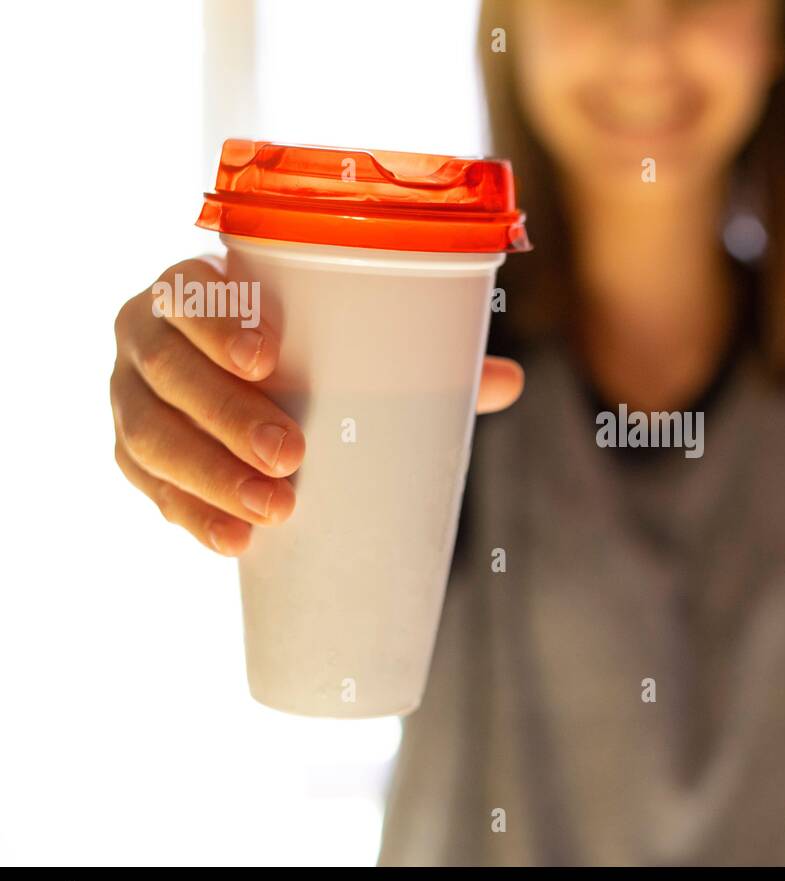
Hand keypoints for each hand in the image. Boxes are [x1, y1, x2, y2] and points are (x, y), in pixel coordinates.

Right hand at [110, 256, 523, 556]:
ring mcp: (129, 394)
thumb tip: (509, 381)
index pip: (190, 289)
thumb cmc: (307, 351)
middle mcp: (148, 332)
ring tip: (272, 512)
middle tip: (291, 457)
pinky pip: (145, 487)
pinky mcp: (134, 454)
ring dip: (206, 476)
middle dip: (224, 414)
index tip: (269, 361)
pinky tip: (233, 544)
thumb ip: (424, 359)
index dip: (218, 323)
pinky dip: (188, 516)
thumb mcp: (352, 346)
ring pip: (146, 433)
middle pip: (167, 368)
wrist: (244, 383)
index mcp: (198, 285)